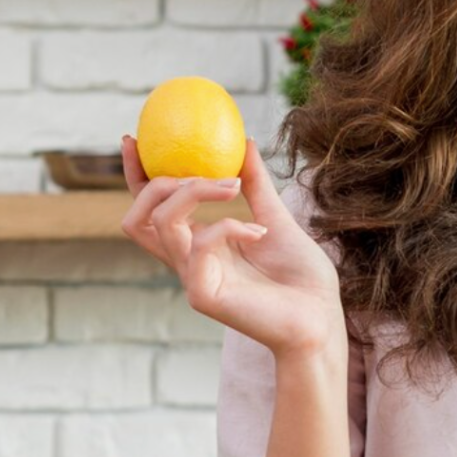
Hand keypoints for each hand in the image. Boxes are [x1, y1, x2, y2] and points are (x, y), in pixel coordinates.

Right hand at [119, 135, 343, 358]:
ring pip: (161, 222)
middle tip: (200, 171)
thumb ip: (257, 185)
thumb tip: (243, 141)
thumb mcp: (278, 219)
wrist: (322, 318)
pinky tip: (260, 232)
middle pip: (137, 217)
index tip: (134, 139)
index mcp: (200, 245)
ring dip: (195, 191)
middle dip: (158, 182)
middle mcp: (189, 262)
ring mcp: (192, 279)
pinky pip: (199, 244)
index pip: (151, 209)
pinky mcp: (203, 295)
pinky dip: (228, 225)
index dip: (135, 176)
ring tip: (234, 185)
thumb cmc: (303, 278)